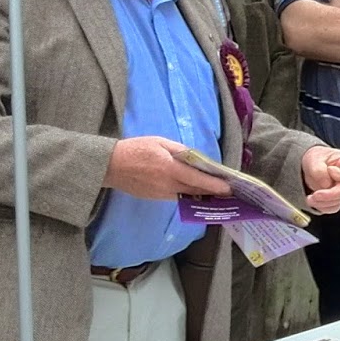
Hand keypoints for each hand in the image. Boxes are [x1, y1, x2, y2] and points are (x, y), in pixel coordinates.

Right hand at [104, 136, 229, 199]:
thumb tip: (197, 158)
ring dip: (202, 194)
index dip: (215, 185)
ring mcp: (160, 194)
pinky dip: (187, 194)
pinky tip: (195, 191)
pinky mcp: (155, 198)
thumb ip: (181, 151)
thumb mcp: (160, 142)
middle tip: (230, 191)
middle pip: (196, 191)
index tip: (229, 188)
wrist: (110, 165)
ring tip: (217, 191)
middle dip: (213, 192)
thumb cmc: (136, 149)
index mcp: (169, 169)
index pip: (198, 179)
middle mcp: (167, 185)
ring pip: (187, 196)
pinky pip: (176, 197)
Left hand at [301, 146, 339, 213]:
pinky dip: (322, 207)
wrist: (311, 165)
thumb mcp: (315, 159)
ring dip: (322, 202)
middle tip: (315, 195)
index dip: (339, 175)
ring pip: (338, 201)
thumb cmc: (316, 158)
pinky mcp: (335, 199)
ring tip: (309, 198)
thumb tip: (326, 184)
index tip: (329, 170)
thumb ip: (319, 170)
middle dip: (329, 195)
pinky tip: (313, 201)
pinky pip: (332, 207)